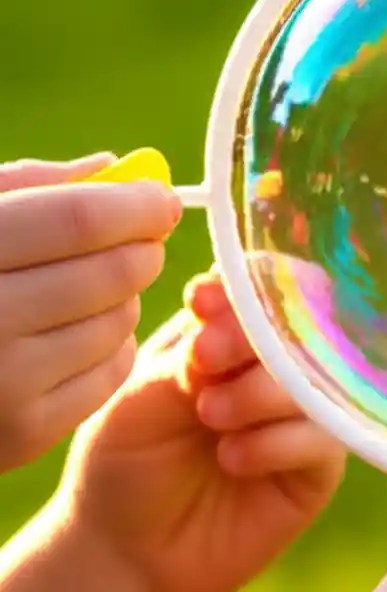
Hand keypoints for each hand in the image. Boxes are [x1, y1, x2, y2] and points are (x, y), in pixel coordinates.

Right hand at [0, 154, 180, 471]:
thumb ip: (27, 188)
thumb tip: (115, 167)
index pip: (77, 220)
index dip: (134, 203)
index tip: (158, 196)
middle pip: (110, 272)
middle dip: (141, 248)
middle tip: (142, 238)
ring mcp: (2, 385)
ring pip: (119, 319)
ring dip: (124, 295)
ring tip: (86, 287)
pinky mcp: (25, 433)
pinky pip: (113, 369)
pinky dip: (111, 342)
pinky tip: (72, 332)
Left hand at [0, 274, 346, 591]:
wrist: (125, 545)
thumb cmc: (125, 457)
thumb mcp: (140, 395)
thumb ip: (188, 353)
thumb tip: (232, 309)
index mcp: (233, 335)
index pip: (267, 288)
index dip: (251, 285)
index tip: (203, 302)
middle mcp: (276, 368)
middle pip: (303, 326)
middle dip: (252, 337)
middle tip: (202, 361)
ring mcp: (304, 415)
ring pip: (317, 381)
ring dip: (260, 392)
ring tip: (209, 417)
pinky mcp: (319, 467)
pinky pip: (323, 438)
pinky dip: (275, 442)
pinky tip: (232, 459)